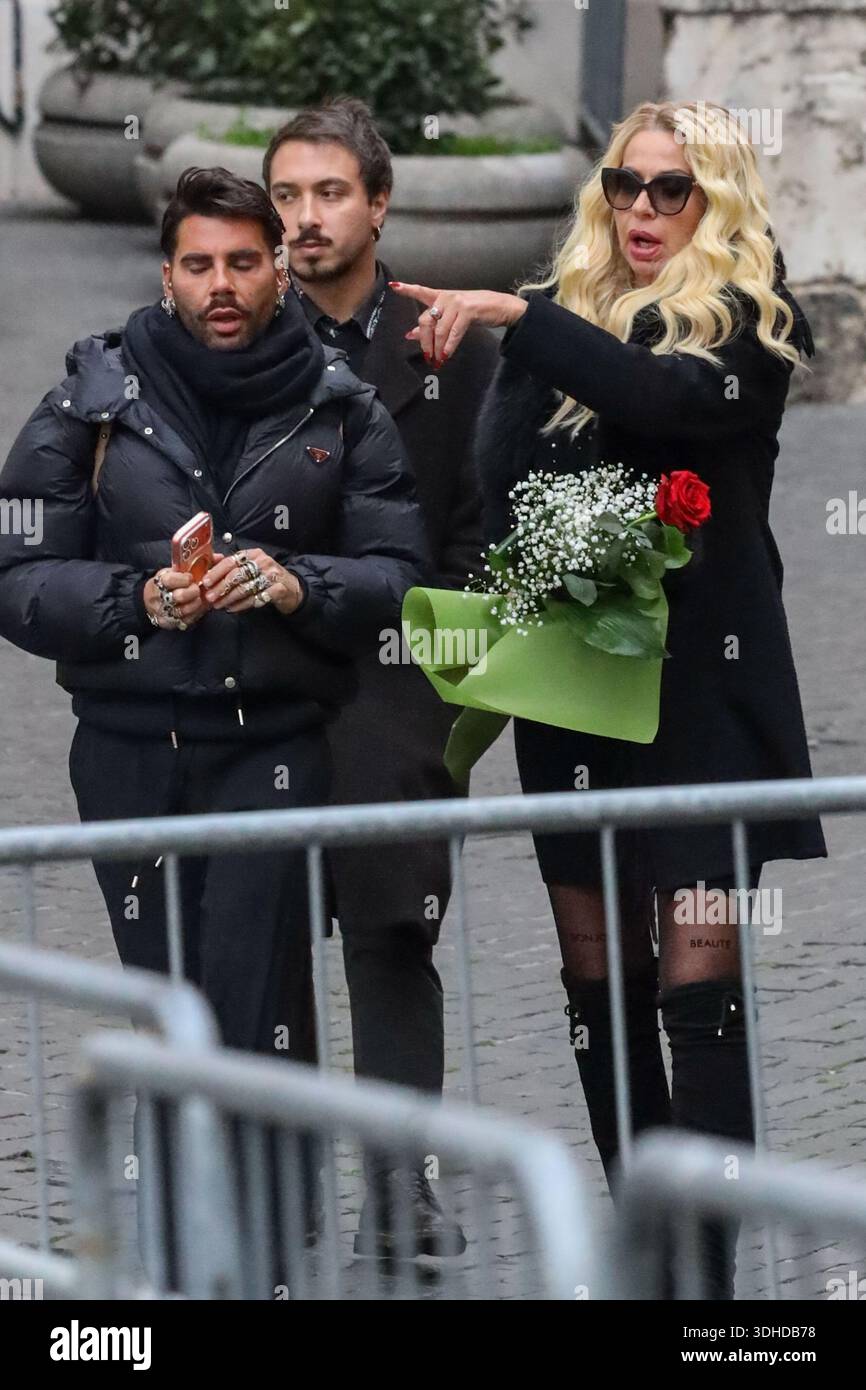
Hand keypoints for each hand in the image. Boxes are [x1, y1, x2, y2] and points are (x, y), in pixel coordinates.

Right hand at [143, 565, 210, 628]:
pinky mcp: (169, 624)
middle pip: (178, 596)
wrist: (152, 601)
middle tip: (198, 589)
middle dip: (193, 592)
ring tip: (201, 598)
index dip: (183, 579)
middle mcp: (158, 598)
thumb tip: (219, 557)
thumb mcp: (174, 571)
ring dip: (197, 604)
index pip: (169, 580)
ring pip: (184, 611)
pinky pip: (186, 621)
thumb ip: (194, 564)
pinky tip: (200, 607)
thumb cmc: (167, 583)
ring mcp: (163, 613)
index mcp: (158, 582)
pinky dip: (197, 613)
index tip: (191, 578)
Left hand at [200, 548, 302, 615]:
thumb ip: (232, 568)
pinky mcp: (279, 589)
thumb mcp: (251, 568)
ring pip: (245, 588)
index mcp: (253, 554)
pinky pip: (256, 598)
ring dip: (229, 598)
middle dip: (221, 587)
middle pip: (237, 575)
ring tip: (219, 605)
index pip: (231, 561)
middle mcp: (263, 562)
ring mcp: (272, 575)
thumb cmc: (266, 578)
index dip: (216, 572)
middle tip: (210, 597)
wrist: (292, 588)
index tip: (205, 582)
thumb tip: (207, 571)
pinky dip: (242, 605)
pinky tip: (232, 609)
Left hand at [389, 281, 527, 365]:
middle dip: (425, 342)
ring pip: (439, 330)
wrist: (501, 307)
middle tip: (428, 357)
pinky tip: (446, 355)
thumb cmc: (477, 312)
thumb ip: (432, 324)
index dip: (407, 290)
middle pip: (426, 320)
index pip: (421, 291)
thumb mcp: (452, 316)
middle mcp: (446, 297)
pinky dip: (449, 346)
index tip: (393, 287)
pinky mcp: (468, 311)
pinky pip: (453, 332)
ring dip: (437, 348)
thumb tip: (410, 334)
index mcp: (441, 296)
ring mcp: (457, 303)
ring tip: (438, 360)